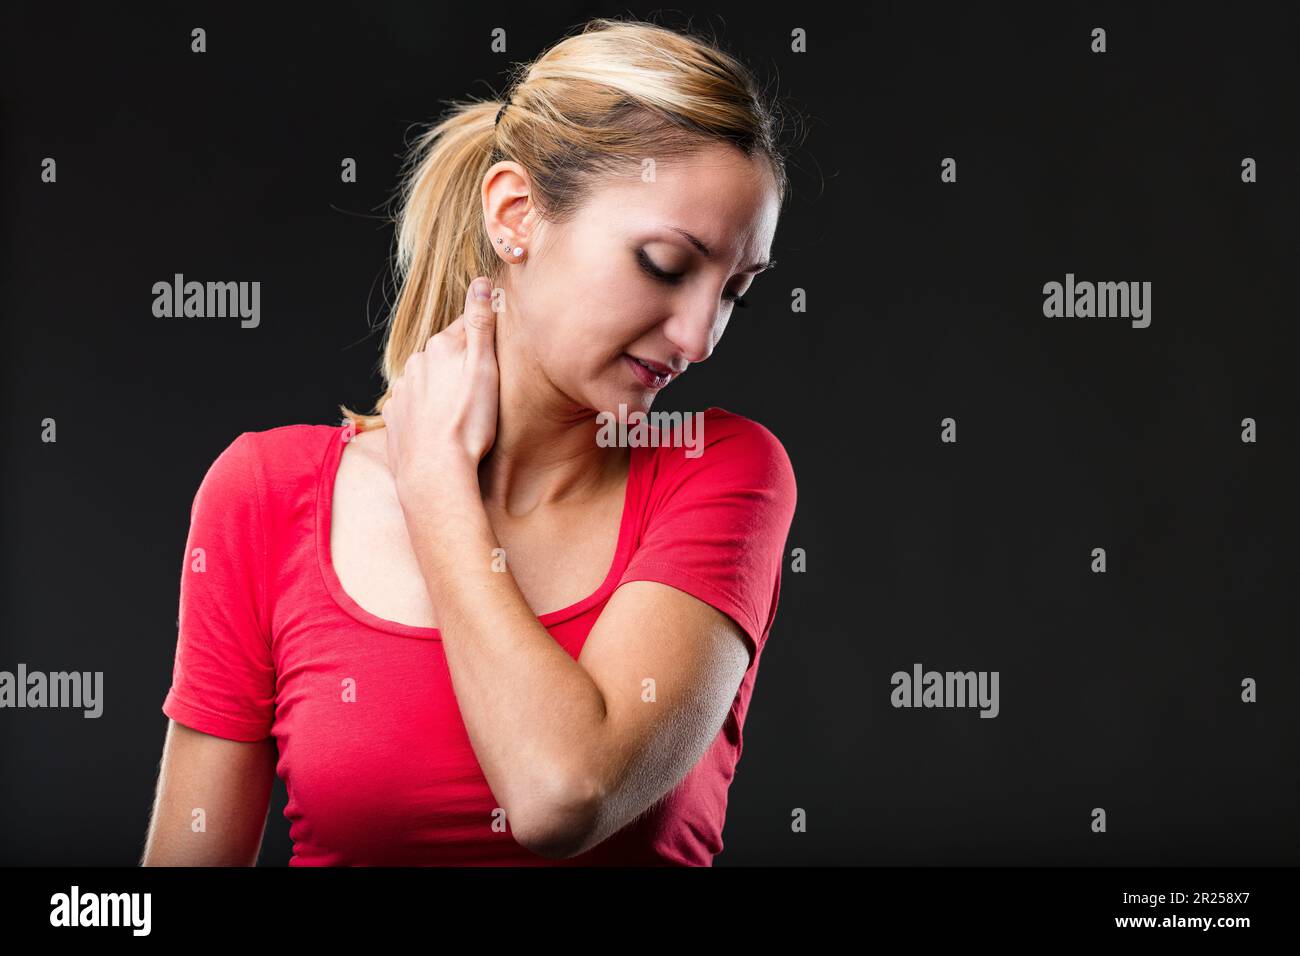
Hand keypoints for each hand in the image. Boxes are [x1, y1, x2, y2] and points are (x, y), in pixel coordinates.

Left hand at [382, 276, 499, 495]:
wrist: (435, 472)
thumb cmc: (468, 424)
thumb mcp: (483, 368)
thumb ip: (481, 323)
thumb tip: (480, 282)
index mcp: (440, 347)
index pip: (466, 328)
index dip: (484, 338)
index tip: (496, 349)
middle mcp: (416, 364)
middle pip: (445, 354)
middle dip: (461, 363)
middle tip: (483, 386)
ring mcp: (402, 391)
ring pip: (427, 380)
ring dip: (442, 388)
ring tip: (462, 411)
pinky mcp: (394, 417)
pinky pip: (412, 406)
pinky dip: (426, 411)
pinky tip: (440, 427)